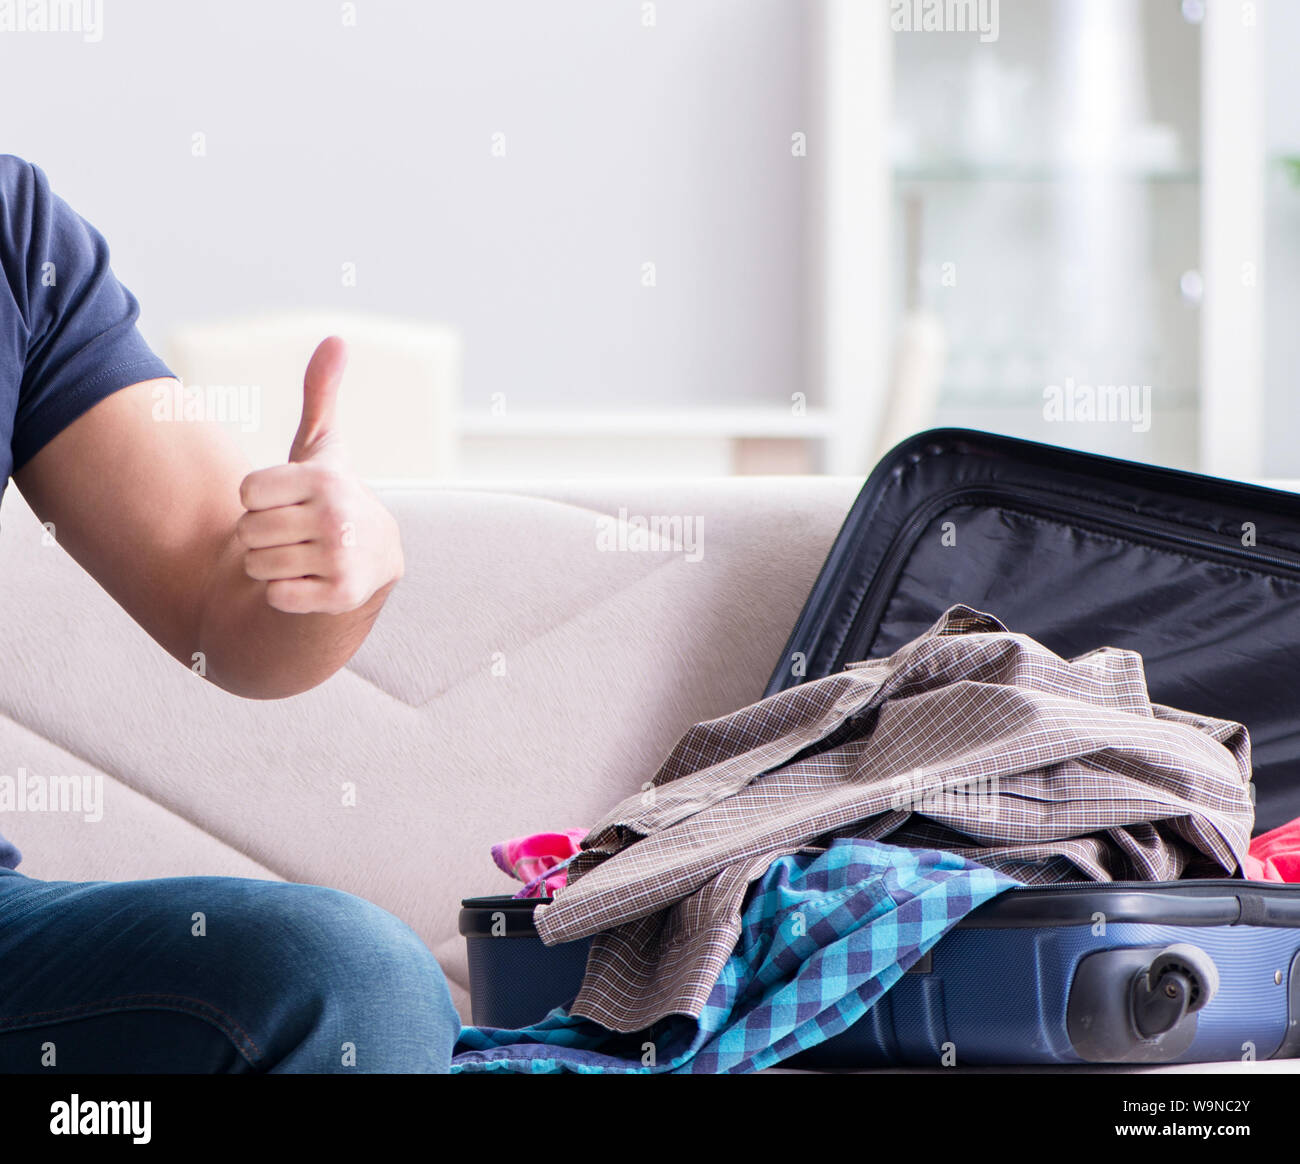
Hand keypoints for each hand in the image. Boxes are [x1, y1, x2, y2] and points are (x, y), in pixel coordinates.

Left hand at [236, 337, 403, 613]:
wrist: (375, 558)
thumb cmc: (332, 498)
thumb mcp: (324, 448)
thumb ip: (320, 395)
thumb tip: (335, 338)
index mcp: (324, 479)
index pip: (246, 492)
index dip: (259, 499)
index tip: (286, 500)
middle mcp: (335, 516)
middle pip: (247, 531)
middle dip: (261, 535)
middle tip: (292, 532)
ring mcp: (339, 557)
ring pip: (256, 565)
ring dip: (271, 564)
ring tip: (300, 555)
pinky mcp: (340, 595)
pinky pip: (277, 595)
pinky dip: (286, 592)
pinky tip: (310, 580)